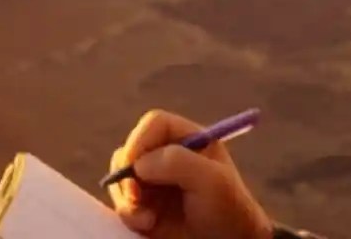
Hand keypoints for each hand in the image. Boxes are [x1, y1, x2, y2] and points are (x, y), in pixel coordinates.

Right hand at [107, 109, 273, 238]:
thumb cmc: (229, 211)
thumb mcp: (212, 181)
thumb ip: (178, 162)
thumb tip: (140, 163)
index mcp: (189, 140)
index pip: (155, 124)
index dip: (140, 139)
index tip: (133, 163)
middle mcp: (168, 156)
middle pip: (132, 149)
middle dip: (127, 173)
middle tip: (134, 196)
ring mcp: (155, 182)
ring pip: (122, 178)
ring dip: (126, 198)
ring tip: (146, 220)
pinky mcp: (145, 207)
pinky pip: (122, 203)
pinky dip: (127, 214)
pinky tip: (147, 226)